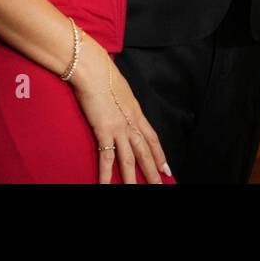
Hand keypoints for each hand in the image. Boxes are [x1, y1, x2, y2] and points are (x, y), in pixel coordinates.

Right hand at [70, 36, 169, 183]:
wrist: (94, 69)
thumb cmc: (104, 73)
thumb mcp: (120, 88)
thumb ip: (122, 100)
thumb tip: (121, 103)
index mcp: (136, 112)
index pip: (152, 138)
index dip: (160, 154)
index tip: (166, 168)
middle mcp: (131, 122)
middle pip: (145, 152)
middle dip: (153, 171)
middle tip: (160, 185)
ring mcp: (119, 127)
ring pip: (129, 159)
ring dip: (133, 178)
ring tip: (137, 191)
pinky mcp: (104, 129)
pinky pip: (106, 157)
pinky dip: (106, 174)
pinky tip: (105, 186)